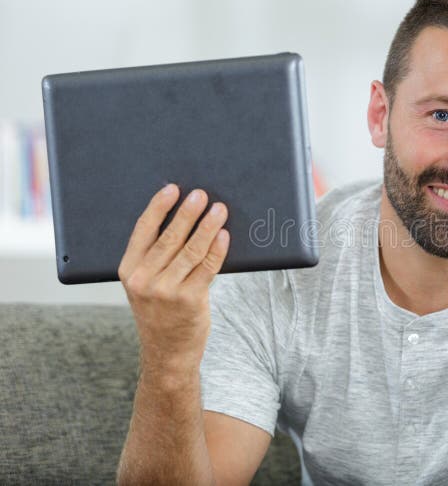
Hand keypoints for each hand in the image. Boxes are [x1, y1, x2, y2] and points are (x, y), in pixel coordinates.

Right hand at [117, 184, 229, 377]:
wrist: (168, 353)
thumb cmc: (161, 312)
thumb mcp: (145, 285)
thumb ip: (155, 258)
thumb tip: (183, 220)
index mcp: (128, 271)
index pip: (143, 231)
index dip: (159, 207)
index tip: (172, 189)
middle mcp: (144, 280)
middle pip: (169, 237)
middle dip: (188, 213)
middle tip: (201, 194)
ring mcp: (166, 291)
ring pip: (191, 250)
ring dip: (207, 226)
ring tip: (219, 210)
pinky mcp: (190, 300)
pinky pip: (207, 268)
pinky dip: (217, 249)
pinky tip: (224, 235)